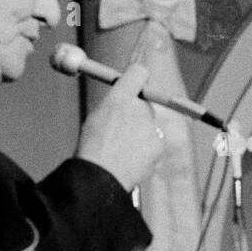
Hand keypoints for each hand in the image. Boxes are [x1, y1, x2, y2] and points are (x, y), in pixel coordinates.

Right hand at [75, 62, 163, 192]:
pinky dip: (145, 152)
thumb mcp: (97, 117)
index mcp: (119, 97)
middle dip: (136, 114)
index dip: (137, 77)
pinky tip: (131, 161)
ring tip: (121, 152)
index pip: (139, 72)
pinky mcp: (159, 143)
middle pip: (143, 104)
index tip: (134, 84)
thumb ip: (114, 104)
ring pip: (148, 126)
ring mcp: (151, 126)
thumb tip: (124, 98)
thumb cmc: (92, 149)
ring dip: (139, 135)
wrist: (101, 178)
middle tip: (120, 132)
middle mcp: (138, 106)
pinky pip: (153, 143)